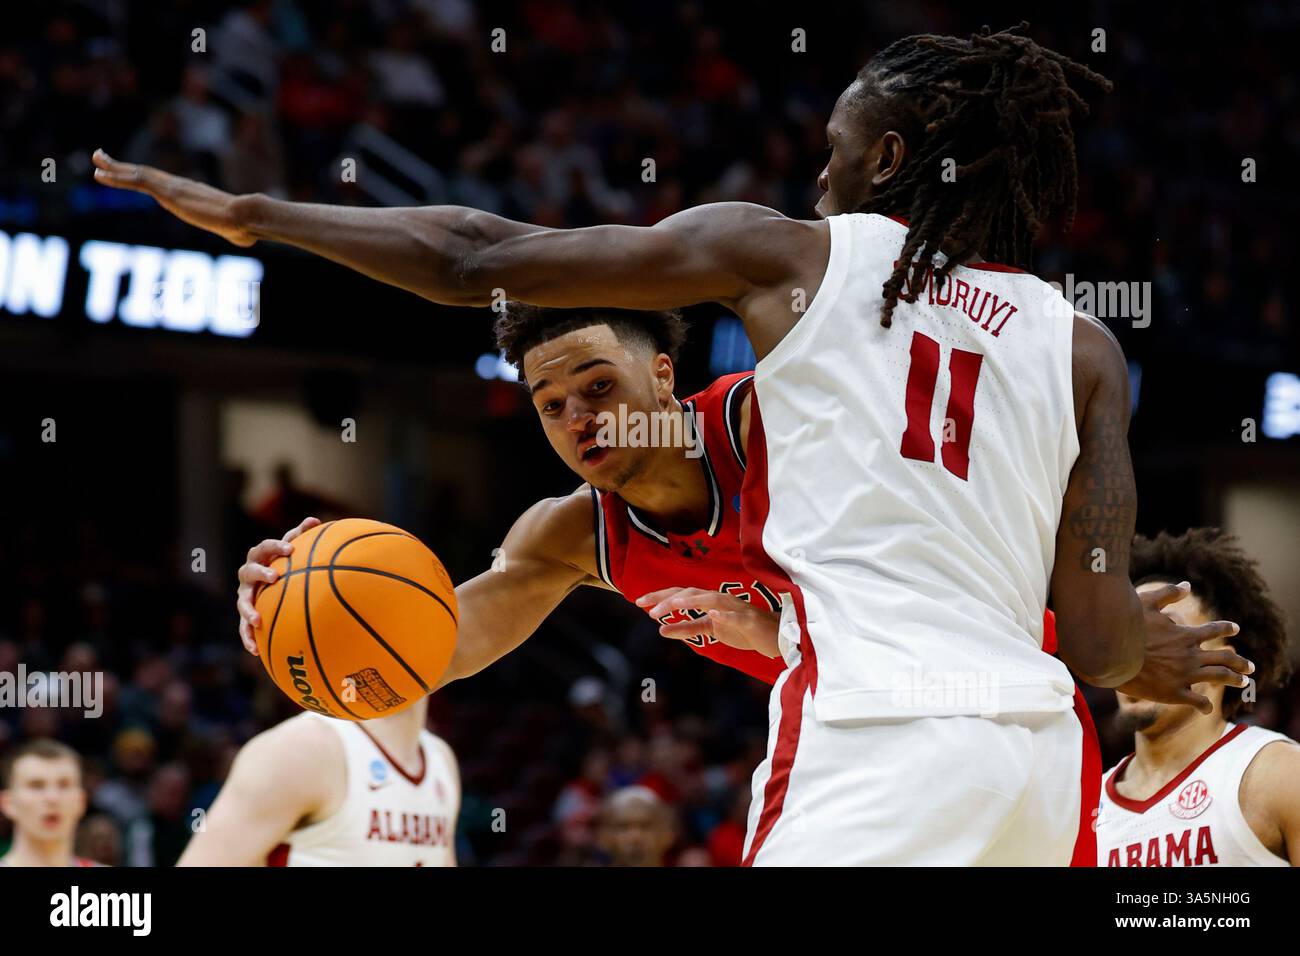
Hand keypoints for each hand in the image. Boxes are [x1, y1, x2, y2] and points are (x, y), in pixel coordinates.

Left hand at [92, 149, 256, 246]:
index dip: (143, 177)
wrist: (248, 216)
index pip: (163, 183)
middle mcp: (180, 186)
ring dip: (113, 168)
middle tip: (101, 157)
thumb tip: (246, 238)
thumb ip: (234, 232)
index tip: (129, 173)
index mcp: (194, 193)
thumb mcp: (236, 230)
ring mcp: (173, 188)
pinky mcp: (168, 193)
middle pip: (146, 173)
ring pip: (138, 174)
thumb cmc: (247, 225)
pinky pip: (137, 182)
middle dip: (122, 166)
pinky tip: (100, 175)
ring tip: (95, 161)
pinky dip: (116, 178)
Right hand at [236, 517, 320, 654]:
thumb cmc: (284, 563)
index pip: (265, 547)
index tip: (290, 548)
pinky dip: (247, 638)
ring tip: (257, 620)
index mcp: (260, 557)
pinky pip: (243, 627)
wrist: (269, 583)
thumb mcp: (292, 550)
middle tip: (274, 576)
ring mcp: (245, 595)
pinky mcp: (245, 614)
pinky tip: (255, 651)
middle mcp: (248, 575)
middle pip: (249, 571)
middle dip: (260, 572)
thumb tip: (315, 519)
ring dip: (249, 610)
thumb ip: (301, 535)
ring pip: (242, 602)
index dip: (276, 545)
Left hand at [635, 587, 781, 657]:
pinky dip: (725, 615)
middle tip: (647, 608)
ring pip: (711, 600)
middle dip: (668, 599)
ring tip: (672, 605)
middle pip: (691, 593)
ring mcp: (735, 609)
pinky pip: (737, 617)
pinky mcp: (749, 621)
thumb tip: (661, 629)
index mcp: (709, 601)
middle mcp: (720, 600)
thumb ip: (687, 628)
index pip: (681, 594)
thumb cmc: (742, 630)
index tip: (639, 601)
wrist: (775, 636)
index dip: (661, 596)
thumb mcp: (710, 630)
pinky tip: (713, 616)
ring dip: (691, 601)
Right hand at [1117, 581, 1253, 713]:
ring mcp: (1183, 676)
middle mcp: (1190, 656)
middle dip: (1240, 662)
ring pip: (1219, 677)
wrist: (1111, 656)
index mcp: (1185, 635)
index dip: (1226, 628)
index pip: (1214, 630)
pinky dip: (1205, 706)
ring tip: (1243, 682)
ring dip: (1234, 679)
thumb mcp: (1145, 603)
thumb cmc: (1126, 628)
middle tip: (1251, 667)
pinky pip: (1197, 701)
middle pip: (1225, 658)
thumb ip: (1168, 594)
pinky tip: (1208, 709)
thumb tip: (1187, 585)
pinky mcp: (1172, 693)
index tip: (1235, 629)